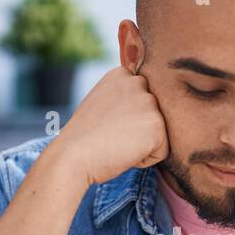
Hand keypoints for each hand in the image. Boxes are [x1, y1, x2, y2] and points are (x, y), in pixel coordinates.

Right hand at [52, 66, 168, 186]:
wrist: (72, 156)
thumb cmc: (82, 138)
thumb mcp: (101, 104)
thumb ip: (122, 99)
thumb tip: (141, 110)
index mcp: (122, 74)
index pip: (142, 103)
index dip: (125, 121)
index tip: (104, 125)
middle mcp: (138, 82)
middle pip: (153, 117)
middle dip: (136, 132)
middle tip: (110, 136)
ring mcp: (149, 102)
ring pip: (159, 134)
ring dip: (141, 145)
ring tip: (116, 143)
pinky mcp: (157, 125)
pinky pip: (162, 152)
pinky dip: (145, 160)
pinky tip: (123, 152)